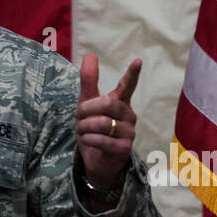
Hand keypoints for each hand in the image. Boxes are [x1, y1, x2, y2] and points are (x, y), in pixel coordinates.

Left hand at [74, 54, 139, 188]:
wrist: (97, 160)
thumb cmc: (94, 130)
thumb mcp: (87, 104)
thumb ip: (89, 81)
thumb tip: (90, 56)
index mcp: (121, 102)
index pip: (128, 86)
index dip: (132, 74)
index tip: (138, 61)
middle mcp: (128, 115)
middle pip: (108, 103)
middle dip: (87, 109)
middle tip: (78, 116)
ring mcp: (129, 132)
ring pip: (103, 123)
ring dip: (85, 127)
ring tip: (82, 131)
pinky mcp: (124, 148)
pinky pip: (102, 140)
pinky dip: (88, 139)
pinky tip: (87, 140)